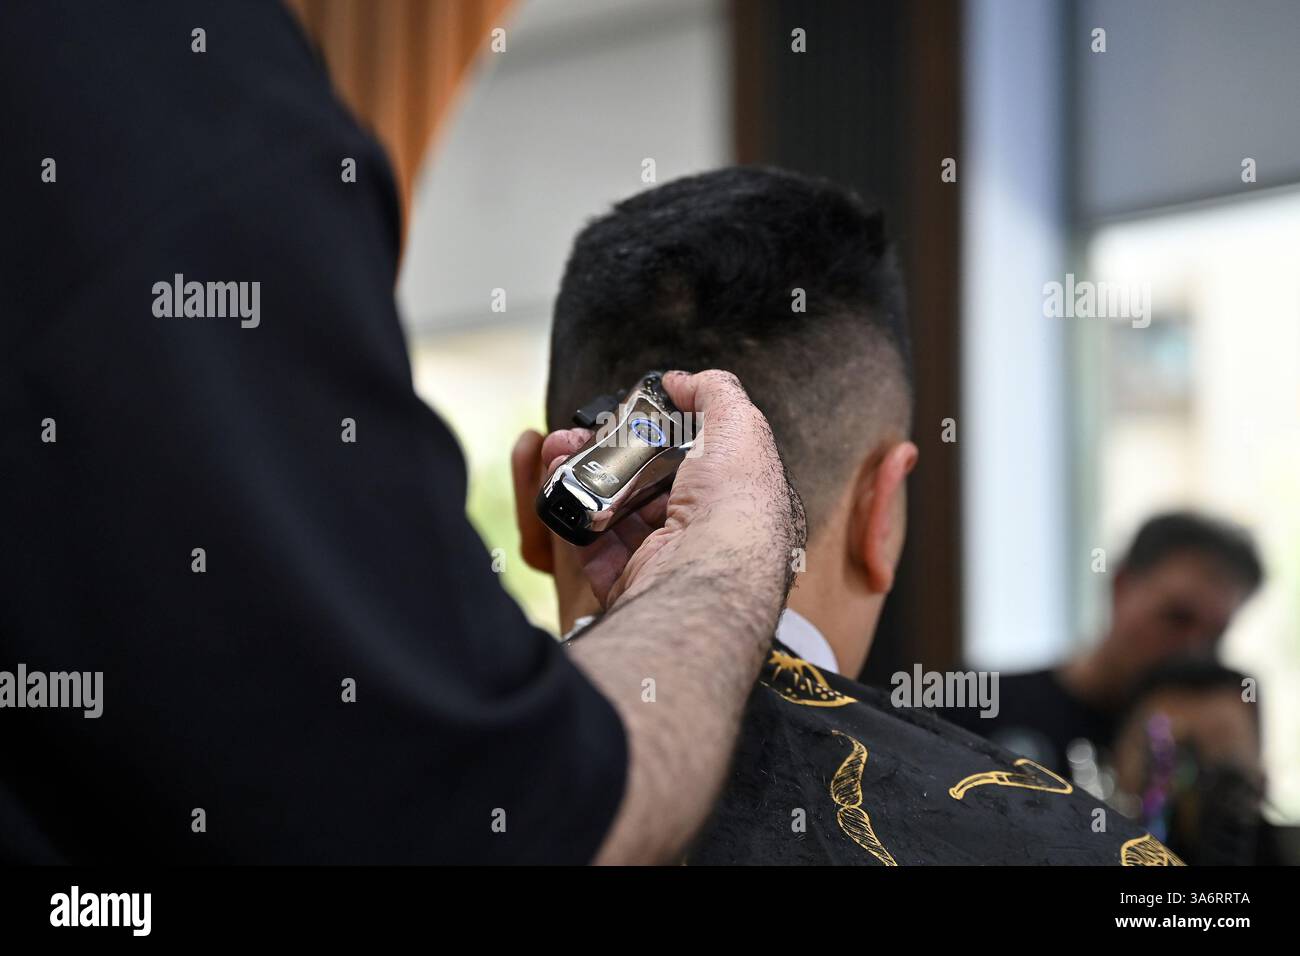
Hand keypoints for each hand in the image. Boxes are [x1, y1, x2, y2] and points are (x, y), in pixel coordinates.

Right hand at [527, 370, 804, 607]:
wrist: (707, 570)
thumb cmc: (734, 502)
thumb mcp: (739, 427)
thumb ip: (714, 392)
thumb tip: (681, 381)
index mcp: (729, 496)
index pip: (687, 459)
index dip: (653, 432)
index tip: (623, 412)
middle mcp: (698, 529)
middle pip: (640, 480)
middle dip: (603, 450)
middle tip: (576, 432)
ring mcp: (659, 556)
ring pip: (610, 507)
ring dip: (579, 474)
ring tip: (556, 449)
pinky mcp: (625, 578)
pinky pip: (590, 541)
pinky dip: (568, 511)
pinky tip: (555, 481)